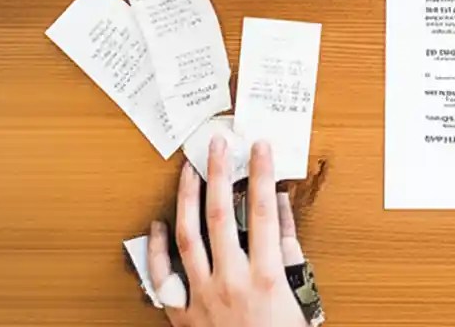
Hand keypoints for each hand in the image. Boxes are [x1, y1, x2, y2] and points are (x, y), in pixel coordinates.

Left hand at [146, 137, 307, 326]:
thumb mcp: (297, 292)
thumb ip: (288, 247)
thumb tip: (280, 205)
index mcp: (264, 276)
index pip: (261, 211)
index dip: (260, 174)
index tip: (258, 147)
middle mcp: (230, 281)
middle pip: (220, 215)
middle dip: (219, 174)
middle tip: (217, 144)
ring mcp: (202, 297)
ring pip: (187, 236)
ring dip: (187, 198)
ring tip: (189, 170)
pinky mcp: (181, 314)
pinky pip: (161, 275)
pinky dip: (157, 247)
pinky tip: (159, 223)